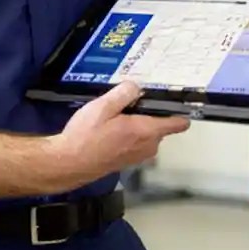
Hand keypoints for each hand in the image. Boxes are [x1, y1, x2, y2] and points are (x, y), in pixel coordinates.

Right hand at [46, 81, 189, 190]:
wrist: (68, 162)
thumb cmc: (86, 136)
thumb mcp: (103, 107)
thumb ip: (123, 94)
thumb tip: (137, 87)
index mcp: (146, 132)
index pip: (178, 123)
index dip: (180, 110)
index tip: (176, 99)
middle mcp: (148, 147)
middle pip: (160, 125)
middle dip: (150, 112)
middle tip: (131, 99)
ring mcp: (138, 156)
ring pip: (148, 133)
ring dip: (138, 123)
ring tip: (117, 113)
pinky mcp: (128, 160)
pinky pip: (137, 142)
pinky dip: (130, 134)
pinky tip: (110, 127)